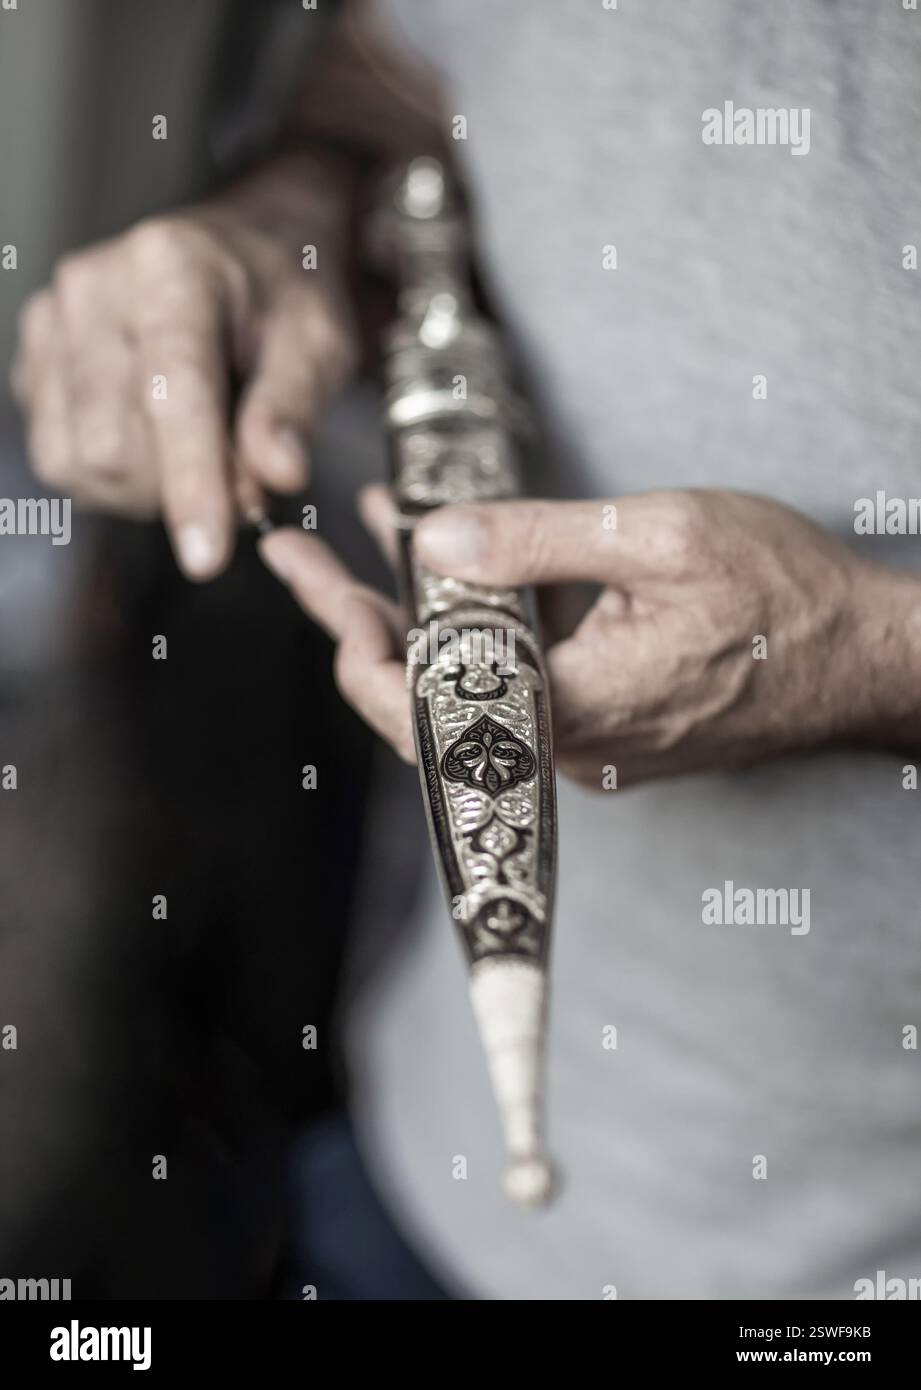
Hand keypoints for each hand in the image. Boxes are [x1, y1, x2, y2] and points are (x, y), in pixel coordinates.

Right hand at [11, 152, 358, 579]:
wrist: (241, 254)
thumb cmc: (284, 297)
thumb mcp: (320, 343)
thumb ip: (295, 408)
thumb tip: (277, 474)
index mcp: (174, 267)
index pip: (173, 395)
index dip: (191, 484)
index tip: (207, 556)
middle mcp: (96, 286)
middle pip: (115, 446)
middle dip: (182, 487)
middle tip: (237, 467)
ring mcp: (53, 321)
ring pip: (81, 463)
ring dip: (147, 486)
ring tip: (196, 445)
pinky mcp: (35, 358)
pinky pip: (60, 459)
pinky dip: (113, 477)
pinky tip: (153, 440)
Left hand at [259, 487, 919, 785]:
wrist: (864, 659)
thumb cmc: (785, 598)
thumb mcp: (658, 537)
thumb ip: (538, 541)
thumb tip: (437, 542)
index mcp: (572, 709)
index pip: (424, 709)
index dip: (356, 651)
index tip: (318, 587)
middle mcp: (569, 747)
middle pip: (429, 701)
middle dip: (360, 624)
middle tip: (306, 562)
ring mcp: (587, 744)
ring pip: (469, 691)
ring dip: (413, 620)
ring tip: (361, 547)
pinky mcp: (604, 726)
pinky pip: (514, 685)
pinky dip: (472, 628)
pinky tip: (452, 567)